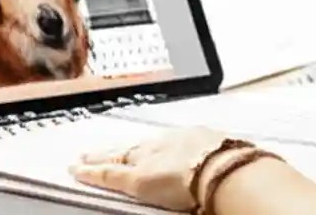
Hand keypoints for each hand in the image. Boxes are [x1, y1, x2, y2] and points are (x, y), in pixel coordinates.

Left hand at [70, 126, 243, 210]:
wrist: (228, 172)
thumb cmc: (238, 168)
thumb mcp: (232, 159)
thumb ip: (222, 165)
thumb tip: (236, 171)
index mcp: (194, 138)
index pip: (165, 143)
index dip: (149, 147)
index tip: (141, 148)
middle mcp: (169, 143)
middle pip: (137, 146)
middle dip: (120, 148)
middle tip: (102, 148)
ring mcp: (151, 159)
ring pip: (119, 156)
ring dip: (102, 157)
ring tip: (86, 159)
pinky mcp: (137, 179)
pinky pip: (109, 174)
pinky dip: (91, 172)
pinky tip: (77, 171)